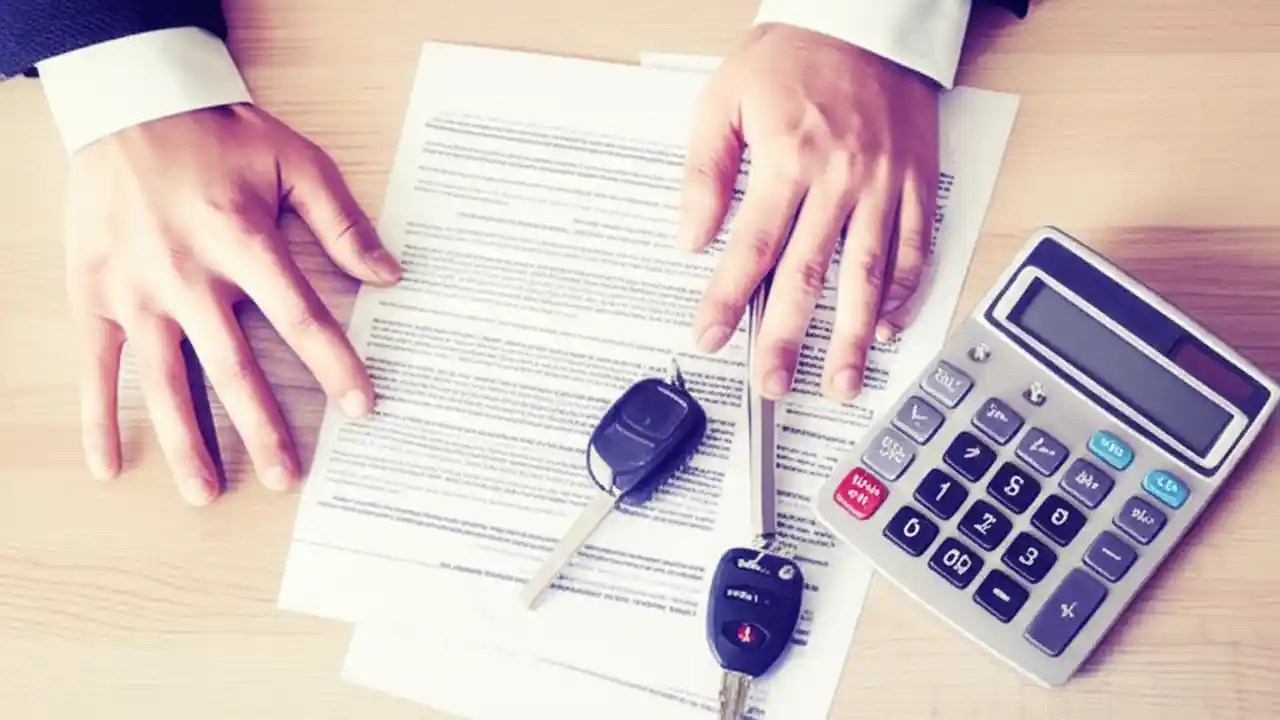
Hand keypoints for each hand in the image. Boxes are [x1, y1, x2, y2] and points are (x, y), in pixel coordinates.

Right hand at [66, 105, 401, 504]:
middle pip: (232, 367)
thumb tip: (389, 273)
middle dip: (262, 427)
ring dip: (188, 441)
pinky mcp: (96, 296)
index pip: (300, 319)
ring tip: (209, 492)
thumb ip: (341, 221)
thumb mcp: (295, 160)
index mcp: (244, 242)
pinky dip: (99, 419)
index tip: (361, 408)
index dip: (334, 367)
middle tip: (287, 477)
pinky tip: (110, 466)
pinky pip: (96, 367)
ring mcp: (137, 291)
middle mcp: (188, 276)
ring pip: (165, 382)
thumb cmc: (219, 134)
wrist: (129, 104)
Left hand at [679, 24, 939, 402]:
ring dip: (853, 335)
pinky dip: (905, 292)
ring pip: (868, 274)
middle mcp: (840, 179)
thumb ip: (704, 172)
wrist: (868, 18)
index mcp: (787, 159)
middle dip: (788, 338)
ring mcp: (885, 184)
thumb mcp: (725, 98)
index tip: (710, 336)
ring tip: (841, 382)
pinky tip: (888, 328)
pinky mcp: (918, 182)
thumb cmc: (793, 55)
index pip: (751, 248)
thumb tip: (691, 237)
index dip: (727, 300)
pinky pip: (916, 246)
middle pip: (808, 275)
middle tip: (774, 384)